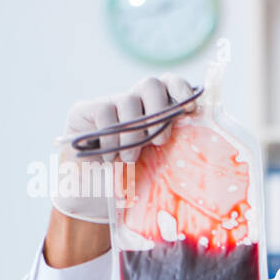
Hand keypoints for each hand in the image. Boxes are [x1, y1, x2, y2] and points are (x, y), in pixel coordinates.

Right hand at [52, 74, 195, 223]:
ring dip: (133, 134)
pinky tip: (109, 156)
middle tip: (159, 142)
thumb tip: (196, 141)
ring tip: (129, 159)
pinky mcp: (83, 111)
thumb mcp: (158, 165)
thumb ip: (174, 149)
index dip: (181, 89)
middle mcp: (134, 103)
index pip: (170, 84)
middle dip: (159, 111)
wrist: (91, 196)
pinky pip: (104, 112)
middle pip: (151, 84)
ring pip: (128, 100)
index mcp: (155, 111)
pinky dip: (110, 137)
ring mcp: (109, 105)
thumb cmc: (131, 182)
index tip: (190, 109)